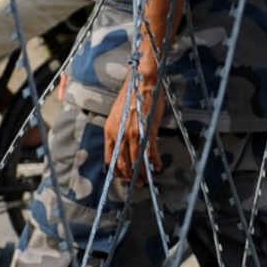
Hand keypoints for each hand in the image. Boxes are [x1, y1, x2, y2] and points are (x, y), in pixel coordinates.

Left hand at [101, 69, 164, 190]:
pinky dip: (154, 162)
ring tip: (146, 179)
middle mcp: (120, 134)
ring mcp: (134, 134)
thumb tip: (120, 146)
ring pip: (136, 161)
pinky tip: (157, 166)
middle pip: (123, 163)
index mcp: (110, 132)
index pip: (110, 158)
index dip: (116, 171)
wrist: (141, 84)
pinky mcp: (148, 131)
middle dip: (129, 176)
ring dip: (141, 173)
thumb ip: (117, 132)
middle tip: (135, 183)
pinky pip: (151, 152)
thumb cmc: (130, 97)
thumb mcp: (116, 116)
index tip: (122, 176)